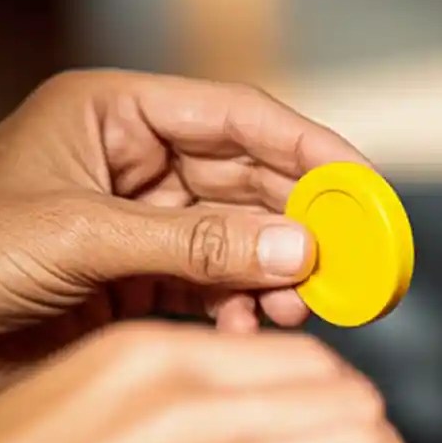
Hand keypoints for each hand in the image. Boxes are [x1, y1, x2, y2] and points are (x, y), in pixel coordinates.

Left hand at [0, 69, 372, 406]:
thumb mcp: (78, 237)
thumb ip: (193, 242)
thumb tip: (294, 247)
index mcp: (112, 114)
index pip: (237, 116)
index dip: (308, 147)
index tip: (362, 185)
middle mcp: (133, 165)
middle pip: (249, 181)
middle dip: (300, 222)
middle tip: (348, 261)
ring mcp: (139, 225)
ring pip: (240, 239)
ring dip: (276, 272)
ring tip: (298, 305)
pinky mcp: (137, 282)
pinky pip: (215, 285)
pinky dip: (242, 308)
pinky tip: (250, 327)